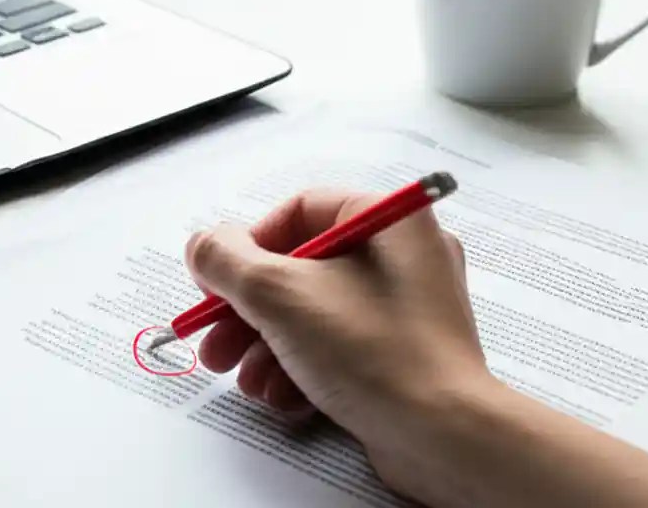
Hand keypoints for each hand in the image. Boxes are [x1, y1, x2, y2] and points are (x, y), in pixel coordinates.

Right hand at [184, 188, 488, 487]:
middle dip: (247, 309)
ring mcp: (405, 310)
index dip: (248, 244)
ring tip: (243, 377)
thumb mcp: (279, 295)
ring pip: (313, 313)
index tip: (218, 277)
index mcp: (391, 221)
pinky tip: (281, 396)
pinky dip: (300, 369)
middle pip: (299, 268)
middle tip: (214, 337)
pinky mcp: (401, 356)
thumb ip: (226, 261)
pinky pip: (337, 349)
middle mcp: (405, 258)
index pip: (301, 210)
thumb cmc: (379, 354)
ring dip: (264, 345)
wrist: (444, 437)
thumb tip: (203, 246)